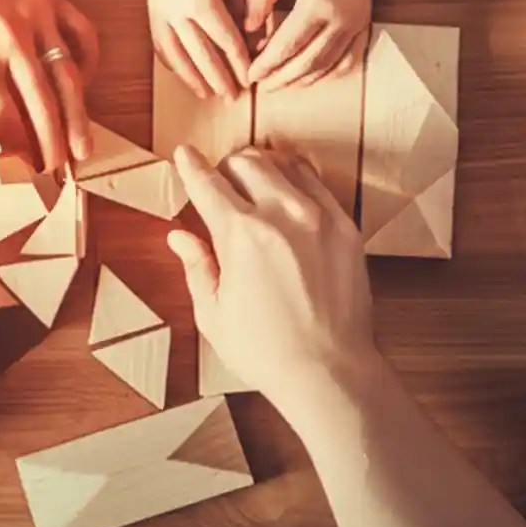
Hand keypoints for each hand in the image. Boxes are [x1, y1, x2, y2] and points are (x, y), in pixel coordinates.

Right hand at [146, 0, 251, 98]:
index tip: (250, 80)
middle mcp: (180, 15)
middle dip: (219, 80)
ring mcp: (162, 13)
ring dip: (193, 78)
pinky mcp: (152, 9)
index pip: (227, 44)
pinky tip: (182, 72)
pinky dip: (172, 62)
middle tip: (232, 98)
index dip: (239, 65)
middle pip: (202, 57)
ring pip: (178, 56)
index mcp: (205, 4)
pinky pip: (161, 44)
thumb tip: (254, 36)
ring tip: (206, 94)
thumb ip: (247, 5)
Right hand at [167, 145, 376, 399]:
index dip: (190, 166)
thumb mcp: (213, 314)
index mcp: (241, 236)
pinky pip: (317, 183)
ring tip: (254, 181)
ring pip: (284, 163)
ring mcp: (319, 218)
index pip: (207, 183)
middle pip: (246, 161)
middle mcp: (281, 216)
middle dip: (226, 165)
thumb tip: (179, 237)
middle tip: (221, 179)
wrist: (330, 371)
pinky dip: (296, 179)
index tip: (185, 155)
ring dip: (263, 165)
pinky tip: (288, 192)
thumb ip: (197, 267)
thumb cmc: (267, 351)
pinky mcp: (346, 228)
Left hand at [245, 0, 372, 90]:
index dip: (267, 65)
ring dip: (303, 80)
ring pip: (328, 66)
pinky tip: (308, 76)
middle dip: (282, 79)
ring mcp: (356, 24)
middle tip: (260, 88)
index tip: (249, 75)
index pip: (288, 45)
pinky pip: (347, 60)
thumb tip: (246, 32)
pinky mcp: (363, 24)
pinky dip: (327, 73)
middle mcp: (342, 19)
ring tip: (279, 85)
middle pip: (309, 63)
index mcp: (318, 3)